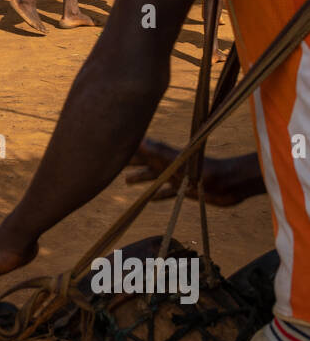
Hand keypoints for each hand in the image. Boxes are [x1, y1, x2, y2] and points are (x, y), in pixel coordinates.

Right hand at [124, 138, 263, 206]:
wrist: (231, 183)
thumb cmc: (207, 170)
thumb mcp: (179, 161)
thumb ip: (158, 151)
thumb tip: (138, 140)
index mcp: (165, 157)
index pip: (141, 151)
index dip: (126, 150)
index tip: (110, 148)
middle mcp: (169, 165)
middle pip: (144, 163)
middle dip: (129, 163)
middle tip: (111, 166)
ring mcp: (177, 177)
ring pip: (153, 177)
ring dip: (141, 178)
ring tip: (126, 182)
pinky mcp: (185, 189)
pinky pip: (167, 192)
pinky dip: (159, 196)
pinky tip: (151, 200)